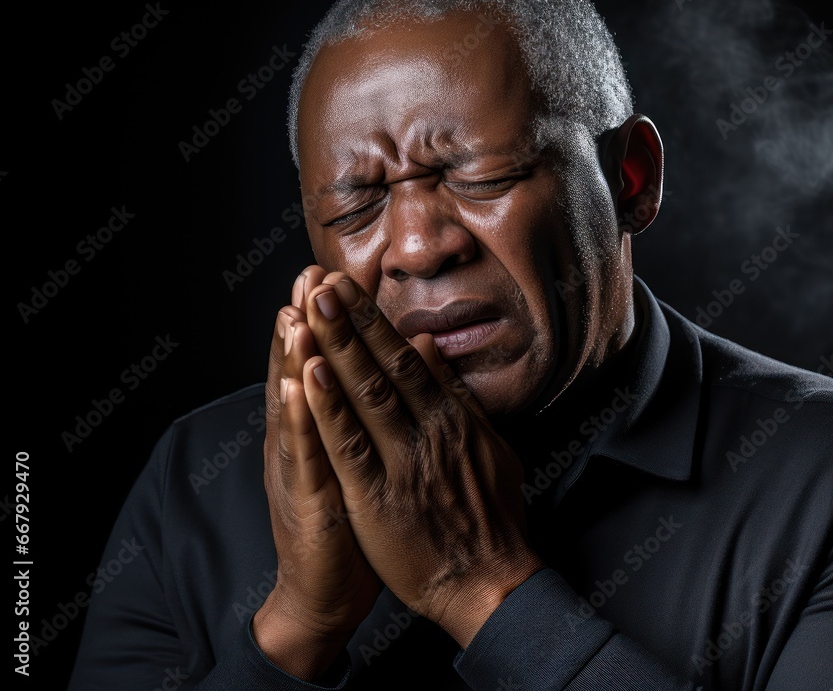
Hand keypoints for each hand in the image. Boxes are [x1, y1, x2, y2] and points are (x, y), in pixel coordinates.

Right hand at [253, 267, 381, 679]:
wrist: (324, 590)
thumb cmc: (351, 521)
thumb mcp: (362, 458)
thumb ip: (369, 410)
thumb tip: (399, 361)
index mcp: (323, 429)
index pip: (323, 363)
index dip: (327, 320)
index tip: (328, 273)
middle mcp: (304, 441)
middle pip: (304, 371)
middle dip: (308, 321)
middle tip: (307, 275)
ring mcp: (300, 468)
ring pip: (296, 404)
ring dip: (293, 356)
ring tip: (294, 312)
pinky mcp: (307, 499)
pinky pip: (303, 453)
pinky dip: (298, 416)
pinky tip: (295, 383)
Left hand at [299, 272, 544, 646]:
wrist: (492, 584)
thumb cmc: (492, 519)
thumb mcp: (489, 447)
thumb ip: (457, 397)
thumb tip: (430, 349)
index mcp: (450, 419)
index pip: (405, 358)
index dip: (373, 320)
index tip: (348, 286)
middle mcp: (428, 432)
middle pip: (383, 366)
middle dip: (350, 321)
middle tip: (323, 280)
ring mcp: (403, 463)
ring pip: (365, 396)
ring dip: (336, 348)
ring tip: (312, 307)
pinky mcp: (379, 499)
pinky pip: (349, 448)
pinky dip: (328, 409)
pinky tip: (309, 375)